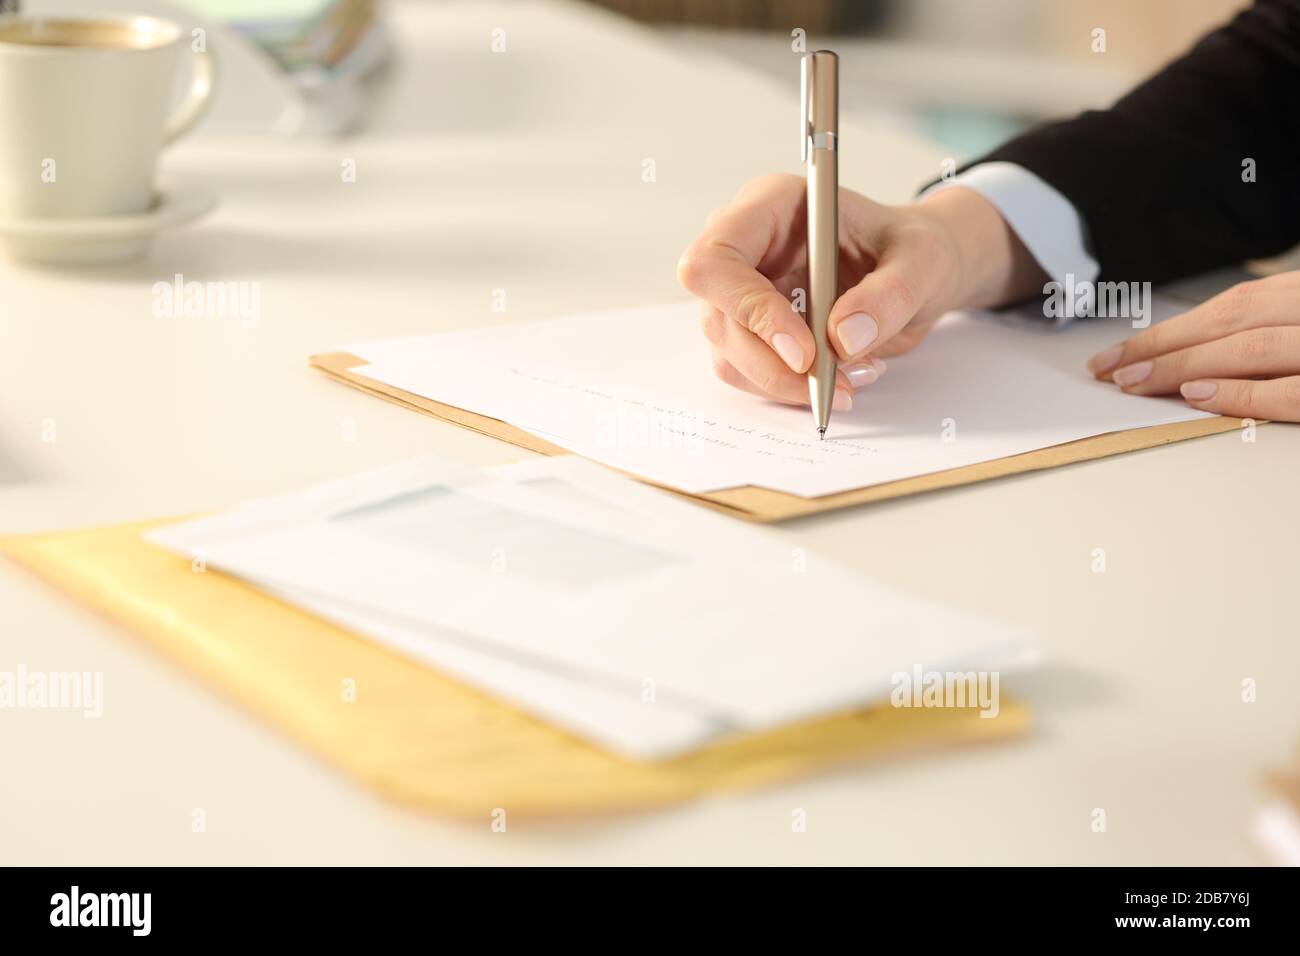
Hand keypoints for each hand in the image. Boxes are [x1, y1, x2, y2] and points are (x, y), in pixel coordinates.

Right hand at [676, 173, 1044, 407]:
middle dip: (771, 363)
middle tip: (832, 382)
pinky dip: (789, 389)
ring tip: (850, 377)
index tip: (803, 350)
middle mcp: (745, 247)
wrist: (914, 272)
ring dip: (784, 383)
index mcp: (771, 205)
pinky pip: (748, 373)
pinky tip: (837, 376)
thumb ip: (890, 294)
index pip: (716, 258)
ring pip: (729, 354)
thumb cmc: (912, 248)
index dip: (747, 308)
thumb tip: (844, 338)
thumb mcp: (923, 261)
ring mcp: (741, 292)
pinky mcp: (750, 330)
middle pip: (717, 316)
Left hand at [1088, 272, 1299, 421]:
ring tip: (1136, 382)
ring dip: (1185, 365)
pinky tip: (1194, 395)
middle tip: (1112, 371)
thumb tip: (1192, 362)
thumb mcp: (1298, 327)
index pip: (1231, 306)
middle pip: (1230, 322)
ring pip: (1251, 349)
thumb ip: (1262, 332)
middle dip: (1161, 347)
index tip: (1117, 354)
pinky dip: (1241, 393)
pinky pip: (1290, 392)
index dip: (1169, 331)